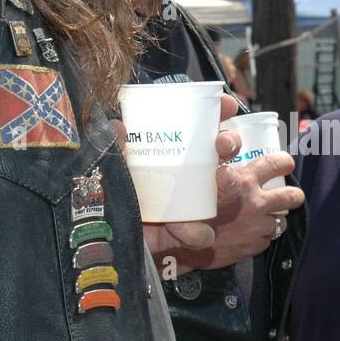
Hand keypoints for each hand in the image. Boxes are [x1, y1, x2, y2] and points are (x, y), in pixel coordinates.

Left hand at [112, 95, 243, 267]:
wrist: (107, 237)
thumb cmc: (114, 195)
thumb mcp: (113, 167)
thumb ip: (114, 150)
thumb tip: (117, 127)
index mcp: (178, 151)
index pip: (204, 126)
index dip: (220, 112)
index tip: (225, 104)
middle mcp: (192, 174)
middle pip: (224, 153)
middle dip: (230, 142)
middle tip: (223, 143)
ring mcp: (195, 204)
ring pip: (227, 193)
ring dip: (232, 182)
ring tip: (223, 176)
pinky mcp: (189, 234)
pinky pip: (203, 235)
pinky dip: (194, 230)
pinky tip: (178, 224)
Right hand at [173, 151, 304, 270]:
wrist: (182, 247)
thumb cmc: (189, 208)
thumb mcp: (200, 181)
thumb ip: (215, 164)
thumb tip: (226, 154)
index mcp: (242, 181)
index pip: (271, 165)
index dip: (281, 162)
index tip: (285, 163)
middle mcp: (254, 203)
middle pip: (289, 196)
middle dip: (293, 194)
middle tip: (292, 193)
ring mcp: (257, 227)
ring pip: (281, 219)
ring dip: (276, 216)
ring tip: (269, 214)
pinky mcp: (255, 246)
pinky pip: (267, 237)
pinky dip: (261, 234)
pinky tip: (250, 230)